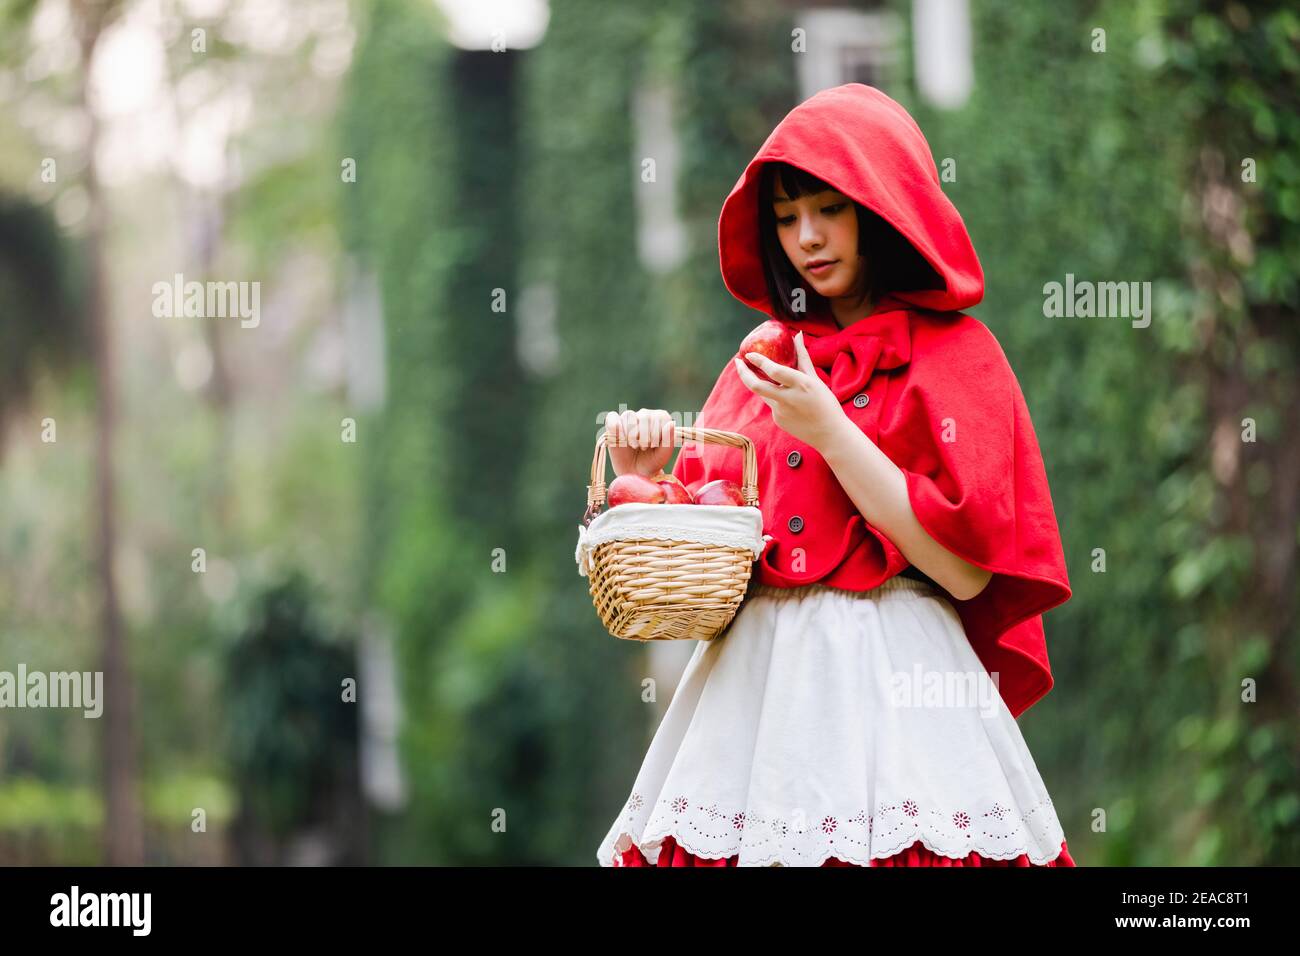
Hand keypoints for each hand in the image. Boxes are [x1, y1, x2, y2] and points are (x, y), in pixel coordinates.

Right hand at [603, 409, 675, 476]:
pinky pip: (612, 417)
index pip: (660, 416)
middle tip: (644, 448)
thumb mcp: (663, 455)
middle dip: (645, 435)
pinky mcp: (614, 425)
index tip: (655, 446)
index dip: (657, 432)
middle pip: (645, 415)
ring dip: (632, 434)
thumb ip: (669, 440)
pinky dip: (615, 427)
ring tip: (634, 446)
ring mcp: (629, 419)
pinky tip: (621, 439)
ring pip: (628, 415)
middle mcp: (645, 415)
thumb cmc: (651, 463)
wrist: (635, 474)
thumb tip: (671, 423)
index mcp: (660, 419)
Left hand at [733, 331, 845, 452]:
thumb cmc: (825, 403)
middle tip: (738, 362)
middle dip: (743, 373)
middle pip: (756, 386)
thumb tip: (796, 335)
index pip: (774, 371)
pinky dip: (775, 397)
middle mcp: (788, 399)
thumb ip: (803, 357)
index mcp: (801, 385)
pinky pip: (772, 404)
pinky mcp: (778, 421)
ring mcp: (781, 412)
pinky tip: (787, 400)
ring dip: (759, 383)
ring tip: (756, 372)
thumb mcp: (815, 379)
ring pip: (764, 393)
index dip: (759, 361)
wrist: (829, 434)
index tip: (749, 354)